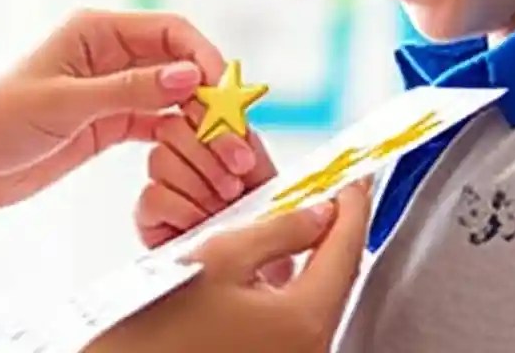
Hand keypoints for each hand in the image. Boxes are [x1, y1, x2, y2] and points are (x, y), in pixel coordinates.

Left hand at [0, 10, 224, 213]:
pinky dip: (178, 134)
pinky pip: (156, 121)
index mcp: (94, 30)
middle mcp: (107, 53)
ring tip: (226, 151)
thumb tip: (188, 77)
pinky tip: (196, 154)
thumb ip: (127, 91)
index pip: (169, 31)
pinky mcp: (107, 123)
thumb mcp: (64, 104)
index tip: (224, 92)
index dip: (204, 57)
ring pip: (172, 95)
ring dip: (200, 118)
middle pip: (178, 63)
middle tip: (236, 131)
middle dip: (211, 93)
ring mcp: (109, 88)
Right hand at [88, 180, 371, 352]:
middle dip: (334, 229)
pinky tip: (274, 260)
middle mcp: (309, 344)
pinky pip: (295, 312)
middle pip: (338, 274)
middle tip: (329, 194)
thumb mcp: (219, 259)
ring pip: (318, 292)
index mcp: (304, 318)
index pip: (347, 249)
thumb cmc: (161, 325)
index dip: (353, 206)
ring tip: (299, 220)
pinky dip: (292, 279)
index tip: (354, 178)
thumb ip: (276, 231)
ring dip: (312, 255)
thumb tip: (315, 214)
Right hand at [133, 108, 277, 244]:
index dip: (214, 122)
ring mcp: (164, 182)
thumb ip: (245, 137)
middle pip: (172, 126)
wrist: (266, 270)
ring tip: (222, 207)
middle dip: (209, 157)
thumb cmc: (270, 224)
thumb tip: (230, 96)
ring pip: (160, 157)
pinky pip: (152, 195)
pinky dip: (182, 209)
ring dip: (198, 184)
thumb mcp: (267, 173)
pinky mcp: (149, 213)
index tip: (241, 156)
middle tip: (234, 186)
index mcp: (212, 135)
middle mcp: (183, 154)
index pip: (194, 103)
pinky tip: (201, 223)